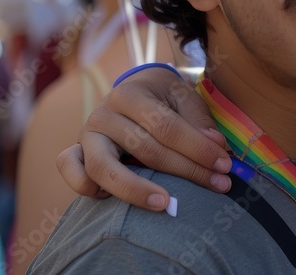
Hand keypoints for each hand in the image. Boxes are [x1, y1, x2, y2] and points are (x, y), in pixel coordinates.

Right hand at [56, 67, 232, 211]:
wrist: (133, 90)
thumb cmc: (163, 98)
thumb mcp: (183, 97)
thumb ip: (199, 120)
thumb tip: (216, 147)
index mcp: (130, 93)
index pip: (167, 126)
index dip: (198, 147)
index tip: (224, 165)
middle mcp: (103, 113)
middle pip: (145, 149)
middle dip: (186, 170)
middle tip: (218, 184)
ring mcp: (85, 134)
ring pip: (104, 168)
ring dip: (136, 190)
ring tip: (166, 204)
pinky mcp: (74, 152)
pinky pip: (71, 172)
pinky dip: (85, 187)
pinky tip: (111, 200)